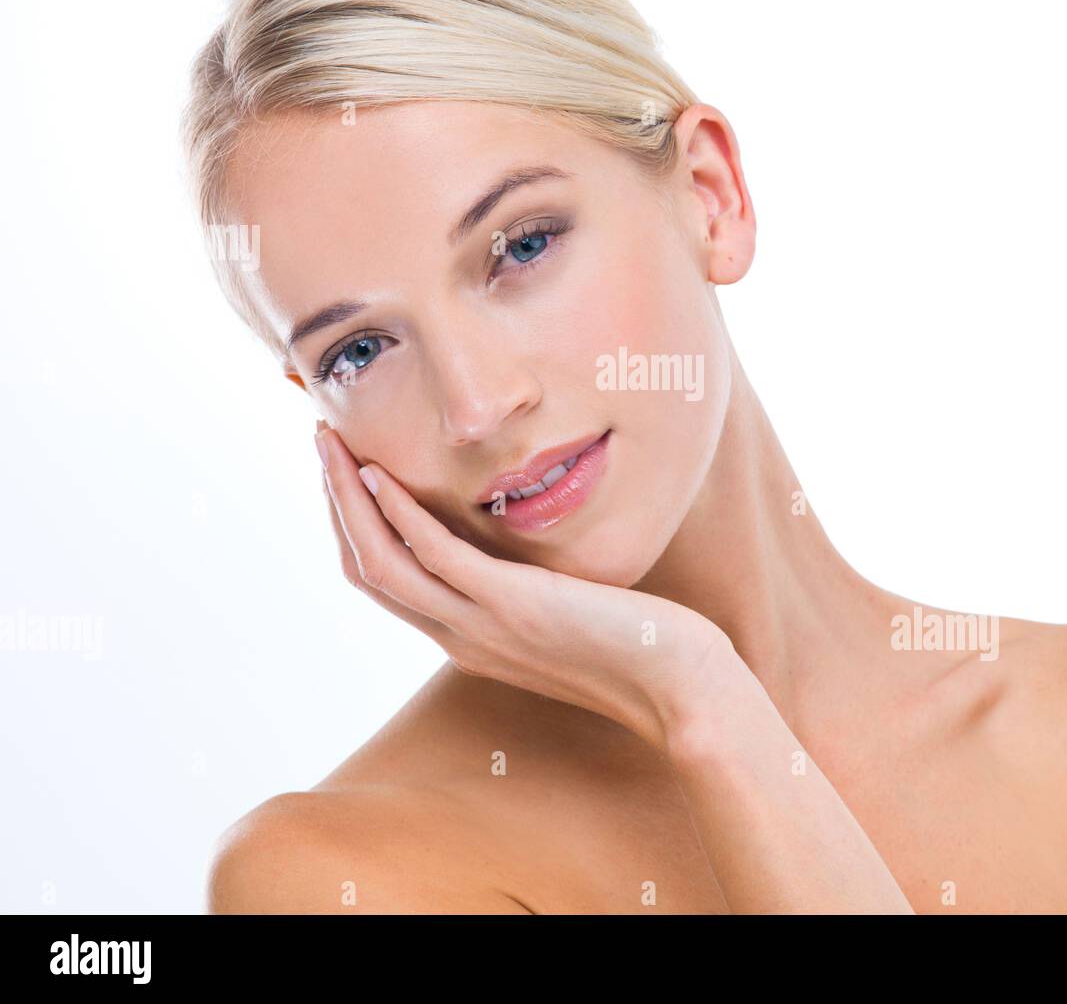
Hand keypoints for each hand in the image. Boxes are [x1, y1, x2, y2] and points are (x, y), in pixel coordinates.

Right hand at [314, 422, 729, 752]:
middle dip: (335, 503)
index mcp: (467, 637)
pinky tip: (380, 473)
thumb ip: (526, 591)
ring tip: (330, 444)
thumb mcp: (562, 616)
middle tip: (321, 445)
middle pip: (366, 569)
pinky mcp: (512, 605)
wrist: (678, 688)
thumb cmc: (635, 647)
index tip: (343, 473)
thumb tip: (520, 553)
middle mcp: (460, 636)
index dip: (352, 526)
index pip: (383, 582)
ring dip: (347, 499)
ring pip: (382, 563)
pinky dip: (399, 513)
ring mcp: (481, 624)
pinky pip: (436, 556)